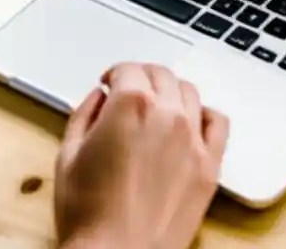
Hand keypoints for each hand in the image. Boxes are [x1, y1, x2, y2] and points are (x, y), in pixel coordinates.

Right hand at [55, 63, 229, 248]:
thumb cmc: (88, 215)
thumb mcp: (67, 155)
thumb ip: (84, 114)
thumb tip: (98, 98)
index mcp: (130, 106)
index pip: (128, 69)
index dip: (114, 74)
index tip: (108, 83)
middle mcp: (167, 116)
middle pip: (161, 75)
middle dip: (142, 77)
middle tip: (129, 89)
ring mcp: (193, 141)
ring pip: (190, 92)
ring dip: (171, 91)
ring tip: (157, 105)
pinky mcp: (209, 167)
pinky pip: (218, 124)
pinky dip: (204, 115)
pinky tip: (190, 122)